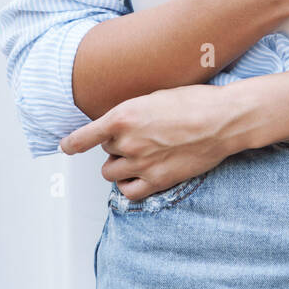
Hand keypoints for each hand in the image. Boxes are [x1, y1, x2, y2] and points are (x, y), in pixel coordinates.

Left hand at [59, 83, 266, 199]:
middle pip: (104, 150)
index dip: (72, 143)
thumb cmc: (195, 102)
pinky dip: (128, 185)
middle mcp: (128, 141)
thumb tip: (120, 124)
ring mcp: (141, 163)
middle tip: (136, 136)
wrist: (222, 120)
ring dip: (119, 164)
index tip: (66, 146)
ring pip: (111, 172)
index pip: (85, 136)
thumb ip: (132, 112)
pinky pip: (128, 192)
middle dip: (115, 144)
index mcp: (124, 116)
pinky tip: (137, 176)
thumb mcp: (156, 96)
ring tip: (137, 155)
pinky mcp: (157, 180)